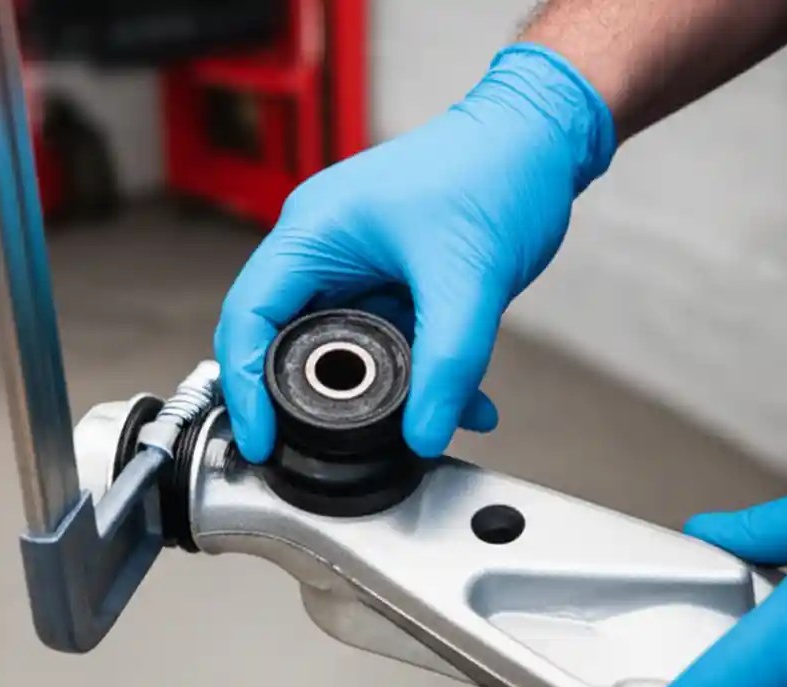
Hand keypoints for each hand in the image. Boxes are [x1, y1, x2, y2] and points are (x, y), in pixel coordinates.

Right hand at [214, 44, 615, 462]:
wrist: (542, 136)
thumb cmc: (496, 168)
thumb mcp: (469, 278)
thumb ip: (447, 364)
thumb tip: (423, 434)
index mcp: (313, 232)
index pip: (249, 316)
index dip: (244, 386)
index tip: (259, 439)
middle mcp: (322, 246)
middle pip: (285, 338)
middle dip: (310, 401)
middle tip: (326, 449)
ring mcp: (353, 261)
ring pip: (341, 347)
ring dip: (380, 392)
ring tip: (423, 423)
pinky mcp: (388, 276)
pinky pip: (384, 338)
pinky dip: (416, 373)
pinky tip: (460, 400)